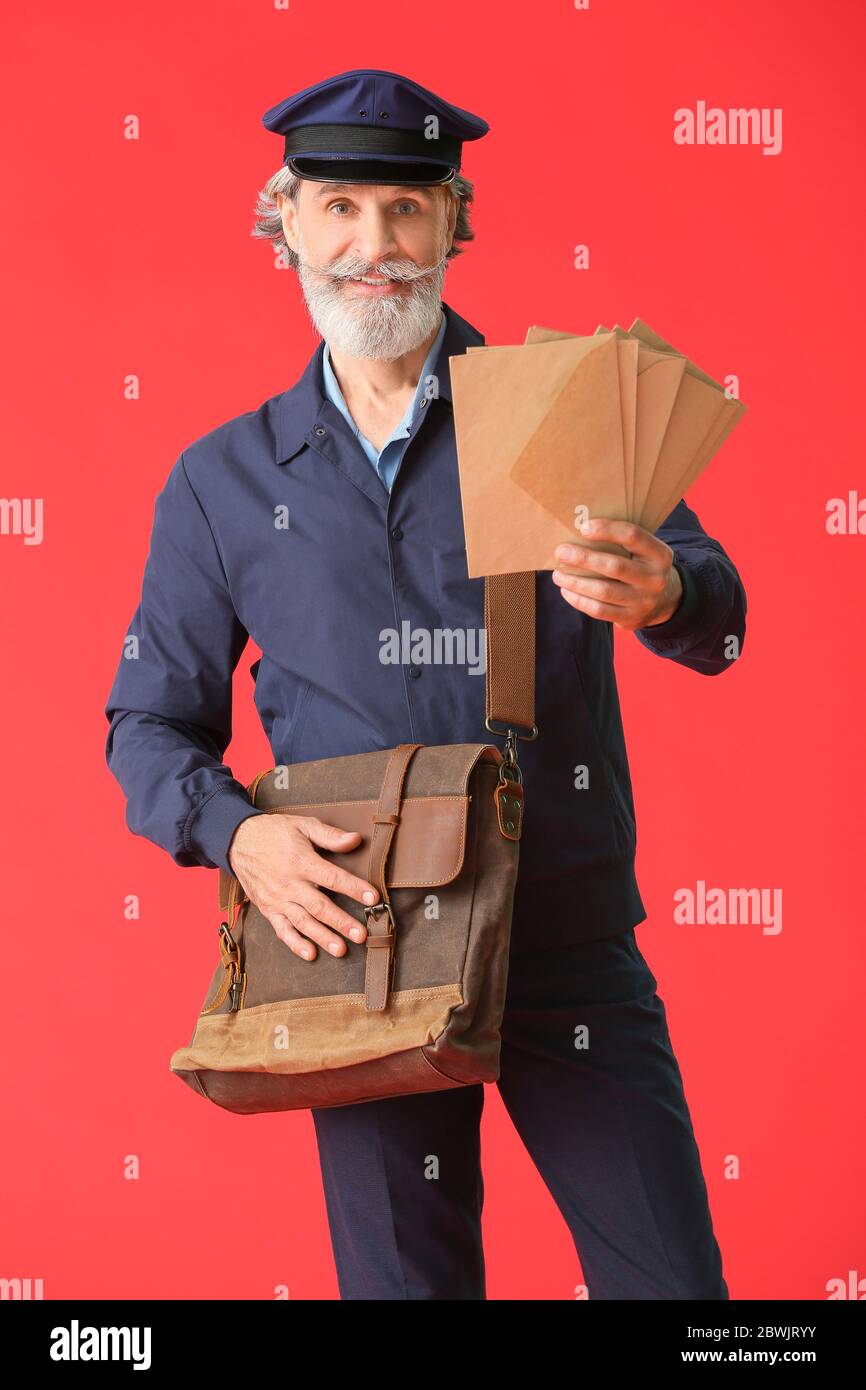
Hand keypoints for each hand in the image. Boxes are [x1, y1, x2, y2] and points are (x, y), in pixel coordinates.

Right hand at [227, 813, 378, 961]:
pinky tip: (310, 953)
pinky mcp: (267, 909)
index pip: (333, 878)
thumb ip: (330, 835)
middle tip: (361, 935)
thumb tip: (355, 840)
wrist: (238, 841)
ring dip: (323, 937)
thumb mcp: (303, 826)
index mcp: (301, 862)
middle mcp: (289, 884)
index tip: (372, 898)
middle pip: (319, 907)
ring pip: (303, 922)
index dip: (354, 888)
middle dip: (341, 922)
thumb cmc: (274, 832)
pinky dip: (295, 943)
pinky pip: (282, 930)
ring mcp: (277, 899)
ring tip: (341, 949)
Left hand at [551, 518, 683, 630]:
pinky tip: (567, 591)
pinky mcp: (631, 619)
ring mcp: (644, 601)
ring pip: (603, 591)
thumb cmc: (643, 566)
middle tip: (561, 552)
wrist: (665, 601)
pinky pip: (599, 611)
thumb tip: (581, 531)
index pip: (632, 536)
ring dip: (576, 582)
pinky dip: (579, 600)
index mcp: (659, 554)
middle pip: (615, 566)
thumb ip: (623, 542)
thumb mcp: (645, 551)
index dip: (607, 530)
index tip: (583, 528)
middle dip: (583, 558)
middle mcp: (655, 578)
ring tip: (558, 575)